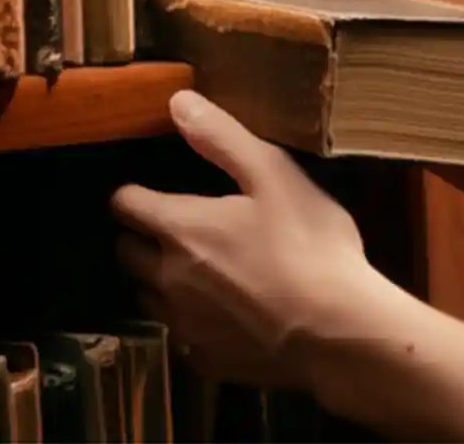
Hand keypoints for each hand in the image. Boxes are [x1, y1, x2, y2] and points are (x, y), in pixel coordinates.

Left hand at [110, 90, 377, 387]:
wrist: (338, 333)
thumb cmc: (309, 246)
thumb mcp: (274, 175)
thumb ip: (222, 137)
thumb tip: (177, 101)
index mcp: (179, 227)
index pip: (125, 204)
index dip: (133, 194)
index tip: (148, 191)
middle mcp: (167, 278)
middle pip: (127, 254)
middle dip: (141, 238)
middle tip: (173, 229)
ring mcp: (184, 326)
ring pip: (150, 298)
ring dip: (162, 282)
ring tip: (197, 273)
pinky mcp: (207, 362)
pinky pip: (184, 340)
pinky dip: (194, 325)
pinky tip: (224, 319)